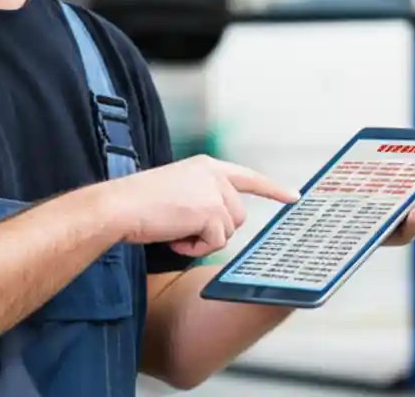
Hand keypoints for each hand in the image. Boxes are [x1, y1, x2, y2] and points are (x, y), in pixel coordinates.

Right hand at [104, 155, 299, 258]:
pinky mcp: (211, 212)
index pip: (248, 176)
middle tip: (184, 231)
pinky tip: (175, 238)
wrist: (121, 206)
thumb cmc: (139, 202)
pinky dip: (195, 248)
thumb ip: (202, 198)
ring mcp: (215, 193)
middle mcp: (214, 175)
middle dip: (216, 230)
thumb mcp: (177, 190)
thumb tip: (219, 224)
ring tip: (175, 232)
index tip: (294, 197)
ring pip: (228, 231)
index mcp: (206, 166)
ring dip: (203, 240)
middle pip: (237, 215)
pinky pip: (215, 243)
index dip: (272, 189)